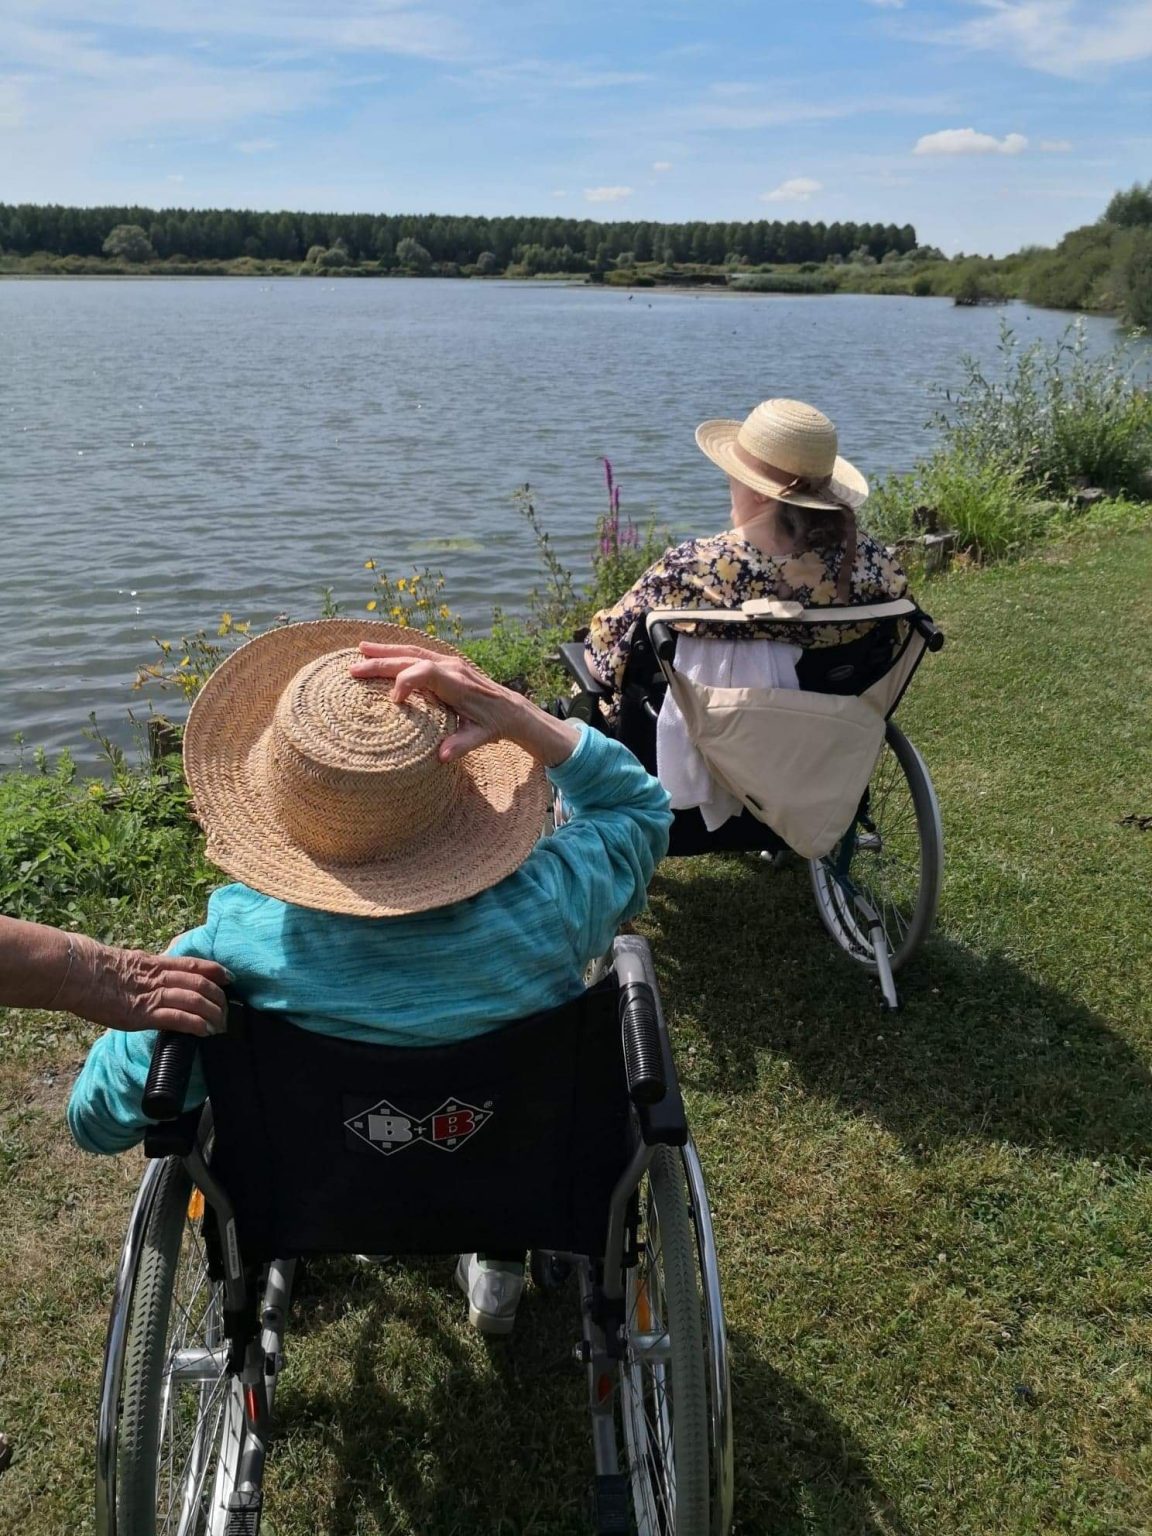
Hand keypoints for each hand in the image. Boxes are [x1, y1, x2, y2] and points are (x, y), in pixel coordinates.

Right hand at [62, 939, 229, 1036]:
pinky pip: (178, 1018)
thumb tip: (155, 978)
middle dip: (219, 998)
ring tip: (221, 1024)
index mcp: (157, 963)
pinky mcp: (144, 1015)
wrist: (79, 974)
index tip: (228, 978)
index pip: (195, 964)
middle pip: (201, 983)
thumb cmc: (95, 971)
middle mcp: (160, 977)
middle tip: (227, 1010)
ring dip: (213, 1013)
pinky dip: (196, 1024)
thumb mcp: (128, 965)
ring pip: (195, 1000)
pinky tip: (206, 1031)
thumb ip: (146, 972)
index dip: (215, 971)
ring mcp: (153, 996)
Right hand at [349, 643, 579, 767]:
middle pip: (412, 659)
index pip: (426, 672)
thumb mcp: (480, 738)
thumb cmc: (492, 725)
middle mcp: (452, 667)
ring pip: (413, 651)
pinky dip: (397, 652)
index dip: (406, 682)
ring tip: (360, 650)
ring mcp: (448, 662)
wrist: (510, 709)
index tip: (394, 701)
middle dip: (382, 663)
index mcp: (458, 684)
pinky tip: (379, 653)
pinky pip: (418, 654)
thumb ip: (461, 745)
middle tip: (354, 669)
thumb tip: (441, 756)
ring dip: (385, 651)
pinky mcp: (446, 663)